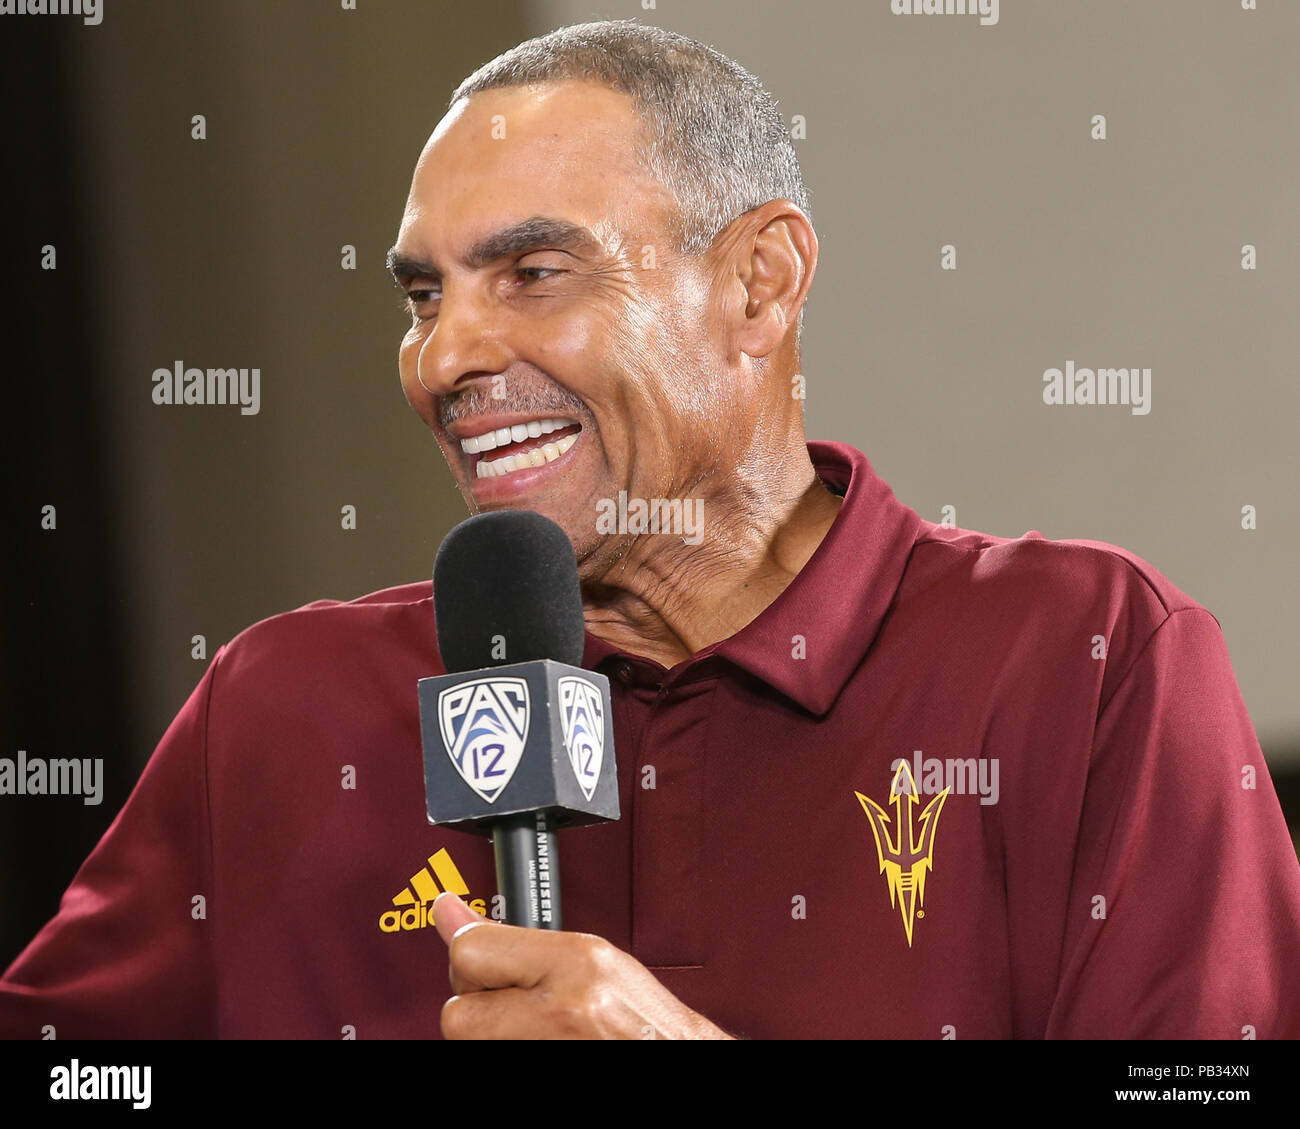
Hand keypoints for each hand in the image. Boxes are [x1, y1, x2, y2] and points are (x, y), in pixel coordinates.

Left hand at [432, 891, 733, 1039]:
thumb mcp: (592, 957)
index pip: (471, 951)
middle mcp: (558, 1013)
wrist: (668, 1057)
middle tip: (517, 1001)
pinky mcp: (528, 1073)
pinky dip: (505, 1046)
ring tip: (534, 1025)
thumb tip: (448, 910)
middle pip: (457, 1011)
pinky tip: (536, 1040)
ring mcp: (542, 1052)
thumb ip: (517, 937)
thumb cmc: (641, 1020)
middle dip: (478, 1004)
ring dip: (491, 1033)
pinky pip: (488, 1056)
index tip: (460, 939)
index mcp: (576, 965)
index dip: (467, 948)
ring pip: (470, 1042)